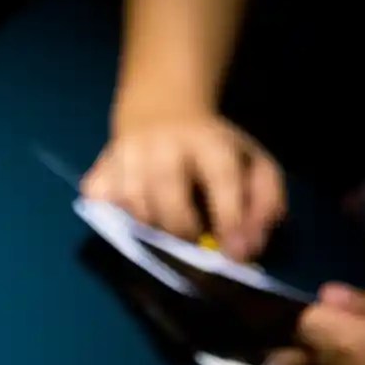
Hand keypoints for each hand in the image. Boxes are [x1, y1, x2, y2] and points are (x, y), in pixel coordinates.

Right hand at [81, 114, 285, 260]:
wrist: (160, 110)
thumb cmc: (212, 148)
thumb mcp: (252, 163)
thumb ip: (264, 203)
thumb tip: (248, 248)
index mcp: (208, 140)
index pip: (220, 178)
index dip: (228, 218)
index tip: (234, 254)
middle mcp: (161, 142)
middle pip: (166, 194)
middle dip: (183, 230)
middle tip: (193, 241)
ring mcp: (123, 154)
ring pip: (131, 205)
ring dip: (151, 228)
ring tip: (166, 227)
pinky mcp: (99, 167)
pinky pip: (100, 203)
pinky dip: (115, 217)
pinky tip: (134, 214)